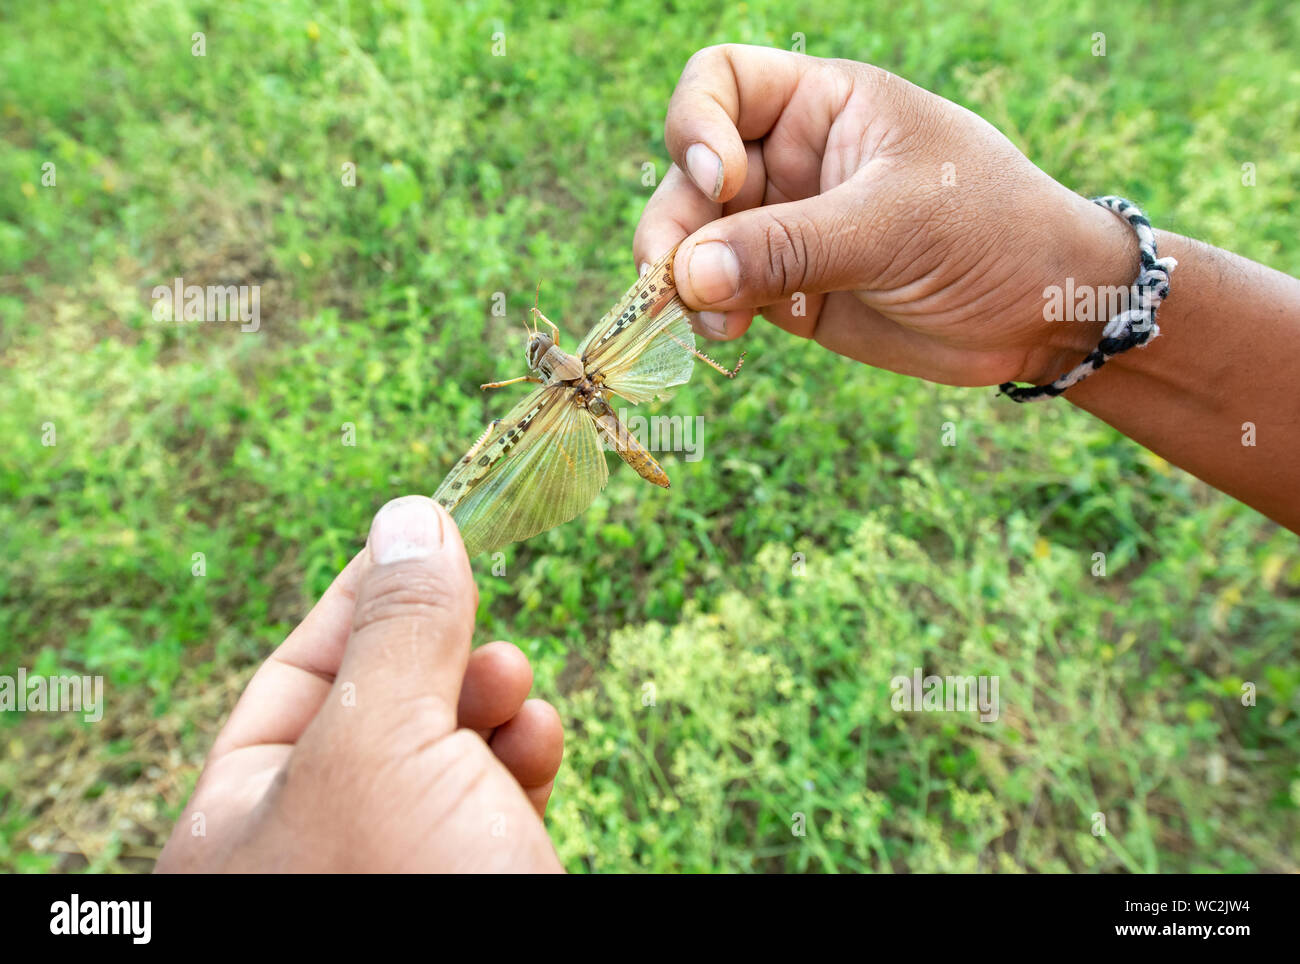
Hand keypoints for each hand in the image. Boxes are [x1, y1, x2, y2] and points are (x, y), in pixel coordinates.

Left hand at [157, 496, 563, 872]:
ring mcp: (389, 867)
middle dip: (439, 658)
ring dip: (490, 702)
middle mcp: (310, 846)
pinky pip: (489, 799)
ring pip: (443, 751)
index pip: (293, 678)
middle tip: (482, 628)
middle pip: (378, 707)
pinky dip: (518, 757)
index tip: (423, 536)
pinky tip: (538, 742)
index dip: (361, 599)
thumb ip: (396, 628)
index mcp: (238, 826)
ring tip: (513, 684)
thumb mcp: (385, 741)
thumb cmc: (406, 892)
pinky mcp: (467, 879)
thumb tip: (409, 516)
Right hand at [635, 44, 1134, 386]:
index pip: (721, 83)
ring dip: (684, 279)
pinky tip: (726, 334)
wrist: (1041, 315)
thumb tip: (686, 274)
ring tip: (709, 319)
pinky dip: (710, 314)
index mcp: (824, 105)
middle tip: (674, 277)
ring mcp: (786, 229)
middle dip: (675, 223)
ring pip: (696, 241)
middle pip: (690, 173)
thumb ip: (789, 247)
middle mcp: (792, 160)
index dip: (697, 124)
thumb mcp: (893, 225)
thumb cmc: (990, 232)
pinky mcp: (787, 292)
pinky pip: (723, 295)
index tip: (719, 181)